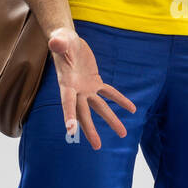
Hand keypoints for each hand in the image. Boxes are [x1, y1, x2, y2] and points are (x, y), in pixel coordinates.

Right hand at [47, 27, 135, 146]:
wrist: (67, 40)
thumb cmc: (61, 40)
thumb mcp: (60, 40)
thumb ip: (58, 44)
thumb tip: (55, 43)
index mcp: (66, 83)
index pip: (67, 102)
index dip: (68, 115)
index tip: (70, 131)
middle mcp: (76, 90)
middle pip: (83, 113)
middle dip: (89, 129)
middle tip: (97, 146)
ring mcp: (86, 88)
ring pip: (99, 107)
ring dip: (111, 119)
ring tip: (123, 133)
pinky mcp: (95, 81)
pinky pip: (109, 93)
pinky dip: (120, 100)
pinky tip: (132, 109)